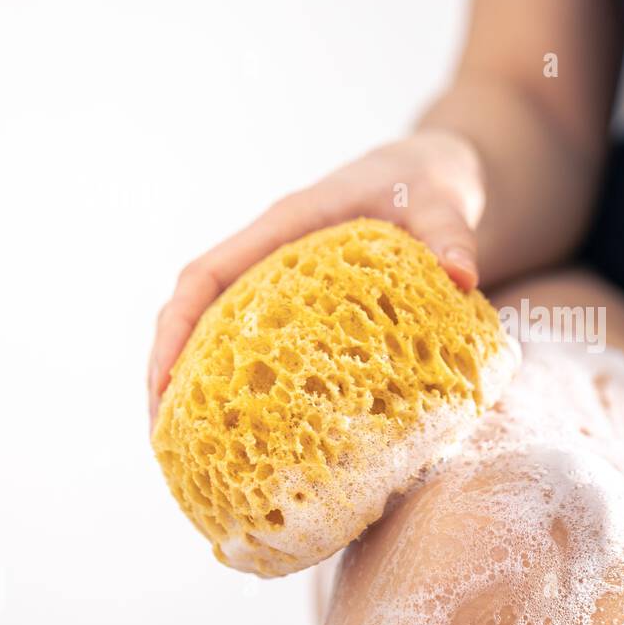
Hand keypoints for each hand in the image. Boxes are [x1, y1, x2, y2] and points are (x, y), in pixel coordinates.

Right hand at [147, 130, 484, 423]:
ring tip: (193, 451)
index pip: (209, 274)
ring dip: (198, 384)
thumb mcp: (444, 198)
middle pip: (195, 311)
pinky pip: (258, 342)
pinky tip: (256, 432)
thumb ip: (451, 233)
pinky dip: (246, 383)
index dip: (178, 327)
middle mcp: (272, 252)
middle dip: (169, 372)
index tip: (162, 383)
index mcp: (288, 224)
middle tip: (165, 441)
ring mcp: (281, 279)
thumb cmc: (430, 182)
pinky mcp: (301, 302)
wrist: (434, 173)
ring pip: (218, 331)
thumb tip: (462, 274)